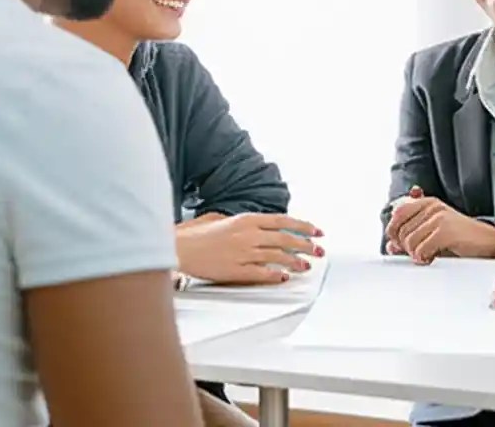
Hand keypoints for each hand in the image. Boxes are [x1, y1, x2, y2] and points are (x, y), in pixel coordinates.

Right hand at [175, 212, 322, 284]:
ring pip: (278, 257)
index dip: (303, 226)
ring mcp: (243, 254)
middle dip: (306, 245)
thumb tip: (257, 226)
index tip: (316, 231)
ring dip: (295, 261)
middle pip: (286, 240)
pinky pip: (262, 274)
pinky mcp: (236, 271)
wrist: (176, 248)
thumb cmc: (193, 234)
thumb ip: (241, 221)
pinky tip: (285, 276)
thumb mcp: (219, 218)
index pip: (283, 221)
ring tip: (306, 265)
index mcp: (245, 219)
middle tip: (318, 250)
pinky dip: (276, 275)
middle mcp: (248, 235)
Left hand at [385, 195, 494, 262]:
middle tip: (418, 253)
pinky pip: (421, 249)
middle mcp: (433, 207)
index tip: (399, 243)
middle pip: (402, 230)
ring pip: (410, 241)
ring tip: (427, 255)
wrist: (489, 242)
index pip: (398, 213)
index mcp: (428, 203)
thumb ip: (412, 235)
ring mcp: (439, 218)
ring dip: (416, 254)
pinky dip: (423, 257)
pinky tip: (432, 258)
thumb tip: (391, 245)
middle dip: (406, 247)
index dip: (394, 231)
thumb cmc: (461, 238)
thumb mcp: (433, 233)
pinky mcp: (446, 231)